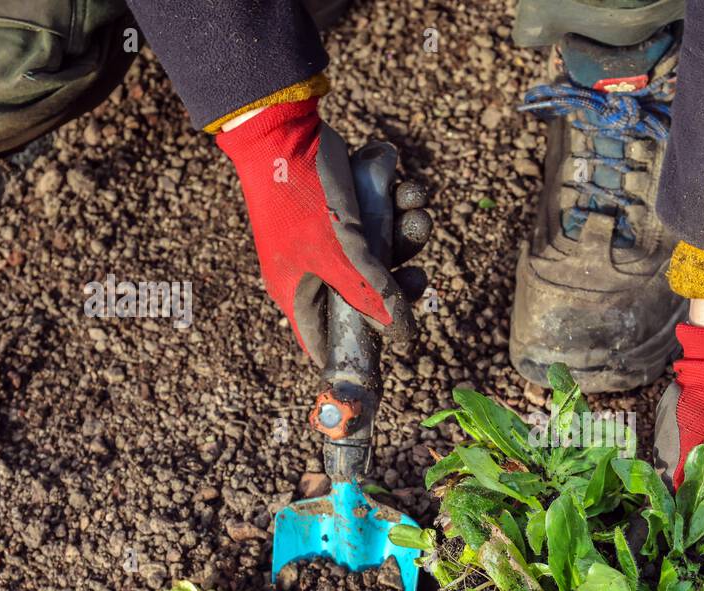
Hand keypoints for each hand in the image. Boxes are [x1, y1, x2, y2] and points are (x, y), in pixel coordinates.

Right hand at [216, 97, 430, 364]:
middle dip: (399, 285)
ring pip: (382, 255)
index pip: (328, 343)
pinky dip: (400, 206)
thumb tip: (401, 332)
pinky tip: (408, 188)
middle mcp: (316, 271)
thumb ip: (369, 293)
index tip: (392, 350)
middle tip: (419, 277)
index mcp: (300, 292)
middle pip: (368, 299)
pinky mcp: (348, 210)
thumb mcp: (338, 254)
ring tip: (417, 212)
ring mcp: (331, 240)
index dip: (359, 351)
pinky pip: (382, 220)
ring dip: (408, 235)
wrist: (285, 126)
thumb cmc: (302, 196)